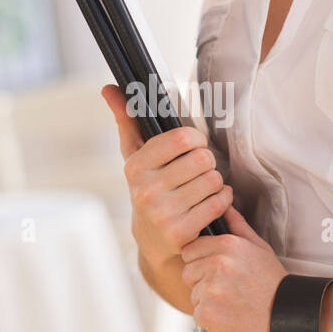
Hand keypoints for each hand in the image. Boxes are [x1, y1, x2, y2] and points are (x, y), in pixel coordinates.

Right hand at [100, 84, 231, 265]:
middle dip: (207, 163)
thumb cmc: (149, 189)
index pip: (182, 138)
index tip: (194, 146)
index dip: (196, 139)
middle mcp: (145, 190)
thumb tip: (109, 88)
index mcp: (135, 167)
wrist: (153, 243)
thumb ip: (126, 120)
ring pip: (213, 180)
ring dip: (216, 182)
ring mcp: (162, 214)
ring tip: (204, 187)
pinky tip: (213, 202)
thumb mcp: (135, 157)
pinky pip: (219, 203)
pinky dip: (223, 199)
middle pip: (203, 159)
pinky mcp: (181, 233)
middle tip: (199, 171)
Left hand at [179, 203, 288, 331]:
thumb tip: (225, 206)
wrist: (287, 317)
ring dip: (206, 299)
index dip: (201, 260)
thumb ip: (238, 226)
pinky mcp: (207, 313)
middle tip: (226, 288)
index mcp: (228, 245)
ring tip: (231, 301)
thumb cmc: (274, 284)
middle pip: (188, 271)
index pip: (190, 249)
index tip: (215, 270)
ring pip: (193, 292)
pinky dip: (210, 316)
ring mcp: (210, 290)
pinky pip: (197, 312)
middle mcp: (217, 265)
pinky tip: (230, 314)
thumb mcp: (260, 248)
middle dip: (201, 279)